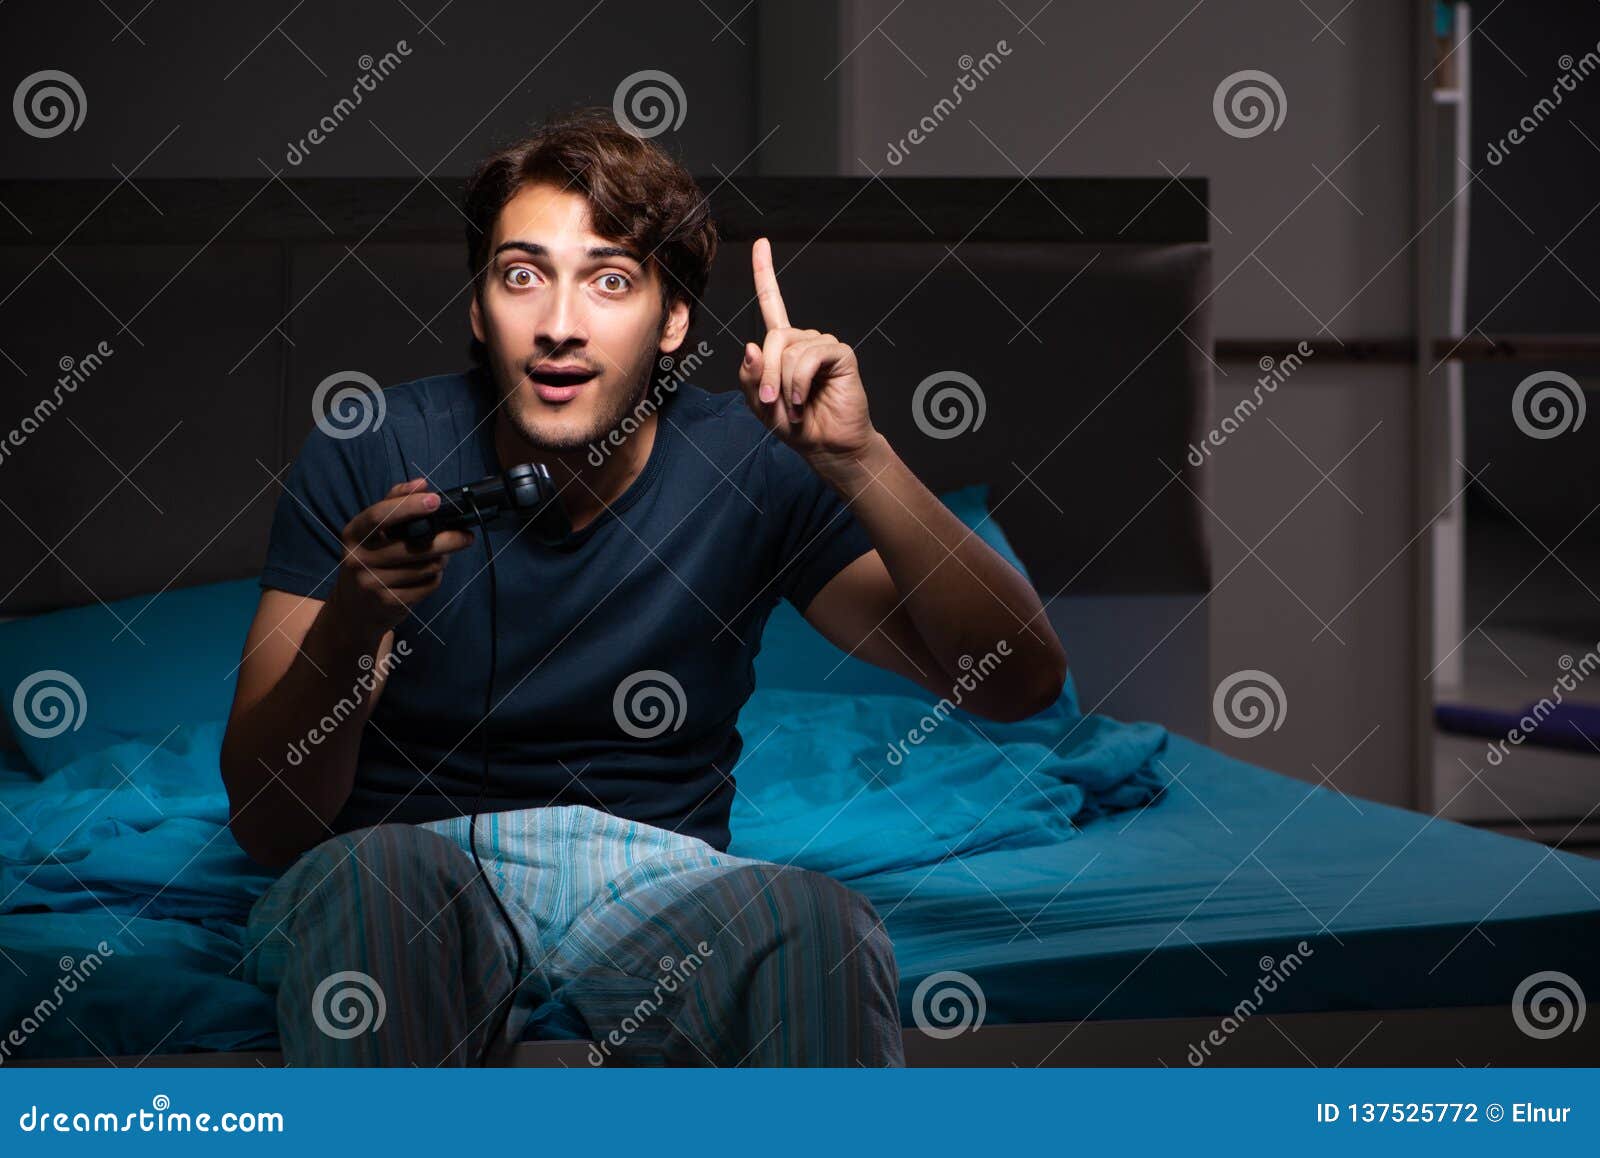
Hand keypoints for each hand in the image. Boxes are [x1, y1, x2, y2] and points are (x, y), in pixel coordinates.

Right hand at [329, 478, 476, 635]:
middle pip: (413, 546)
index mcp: (354, 533)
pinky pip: (427, 586)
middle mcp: (358, 558)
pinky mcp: (388, 603)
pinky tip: (430, 575)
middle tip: (466, 536)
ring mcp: (372, 583)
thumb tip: (421, 483)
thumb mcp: (371, 531)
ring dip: (441, 560)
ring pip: (425, 567)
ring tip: (441, 556)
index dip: (409, 506)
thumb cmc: (369, 560)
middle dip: (447, 540)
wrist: (353, 609)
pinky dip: (435, 579)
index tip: (436, 500)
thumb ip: (394, 502)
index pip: (380, 515)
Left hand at [737, 238, 875, 466]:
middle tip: (772, 402)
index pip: (772, 303)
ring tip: (795, 405)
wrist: (827, 446)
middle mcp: (804, 339)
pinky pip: (810, 357)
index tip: (761, 243)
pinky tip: (805, 399)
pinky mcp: (840, 354)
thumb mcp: (760, 405)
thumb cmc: (796, 426)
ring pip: (789, 351)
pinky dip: (800, 382)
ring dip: (785, 384)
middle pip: (773, 337)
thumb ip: (749, 377)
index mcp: (784, 346)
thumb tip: (750, 345)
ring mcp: (822, 344)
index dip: (764, 273)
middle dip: (766, 372)